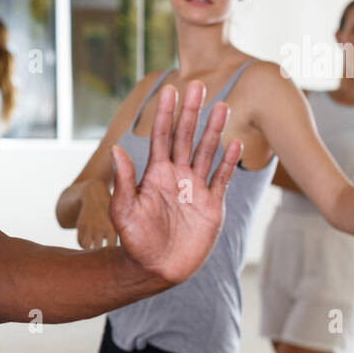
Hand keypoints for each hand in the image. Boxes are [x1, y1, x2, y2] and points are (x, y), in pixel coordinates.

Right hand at [76, 180, 116, 248]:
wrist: (95, 194)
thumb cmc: (113, 210)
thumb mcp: (120, 219)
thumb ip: (122, 234)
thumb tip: (125, 251)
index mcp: (113, 227)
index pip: (111, 248)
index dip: (112, 251)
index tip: (113, 250)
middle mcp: (100, 227)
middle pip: (99, 248)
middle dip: (101, 251)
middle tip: (104, 251)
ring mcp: (89, 226)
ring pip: (87, 246)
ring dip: (91, 248)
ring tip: (96, 247)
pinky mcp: (81, 225)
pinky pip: (80, 241)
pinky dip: (83, 244)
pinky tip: (89, 243)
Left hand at [109, 82, 240, 285]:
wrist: (154, 269)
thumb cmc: (134, 241)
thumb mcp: (123, 211)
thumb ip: (124, 181)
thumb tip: (117, 150)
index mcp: (155, 174)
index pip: (162, 137)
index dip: (167, 114)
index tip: (171, 89)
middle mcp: (177, 176)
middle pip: (186, 137)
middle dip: (192, 112)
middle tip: (199, 83)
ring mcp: (195, 189)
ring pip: (206, 152)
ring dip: (214, 130)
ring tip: (222, 106)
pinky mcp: (211, 206)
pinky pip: (221, 179)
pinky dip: (228, 162)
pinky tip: (236, 143)